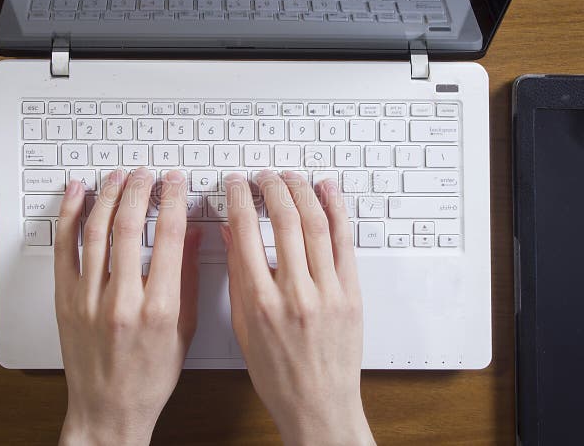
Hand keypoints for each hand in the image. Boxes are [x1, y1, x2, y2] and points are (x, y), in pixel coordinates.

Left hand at [54, 168, 200, 445]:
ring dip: (107, 196)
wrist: (109, 409)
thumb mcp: (184, 329)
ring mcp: (89, 299)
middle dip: (139, 190)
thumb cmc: (149, 377)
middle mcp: (122, 301)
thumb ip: (188, 277)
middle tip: (146, 174)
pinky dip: (70, 217)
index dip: (173, 199)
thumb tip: (193, 235)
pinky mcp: (65, 301)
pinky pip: (64, 250)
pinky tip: (78, 196)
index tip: (175, 182)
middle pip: (128, 226)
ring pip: (95, 231)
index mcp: (158, 307)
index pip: (168, 235)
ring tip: (118, 177)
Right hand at [221, 170, 374, 445]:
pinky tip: (328, 191)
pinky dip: (337, 210)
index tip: (236, 185)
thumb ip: (237, 278)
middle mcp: (294, 294)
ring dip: (301, 192)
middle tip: (263, 176)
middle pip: (283, 221)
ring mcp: (327, 292)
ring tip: (290, 177)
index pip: (245, 233)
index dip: (239, 199)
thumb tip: (231, 236)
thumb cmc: (278, 375)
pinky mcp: (351, 294)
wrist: (318, 405)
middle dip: (271, 188)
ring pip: (315, 224)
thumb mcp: (242, 329)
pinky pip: (345, 242)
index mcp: (259, 303)